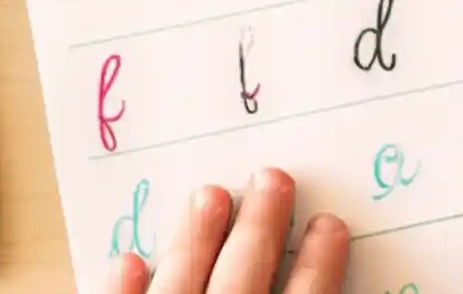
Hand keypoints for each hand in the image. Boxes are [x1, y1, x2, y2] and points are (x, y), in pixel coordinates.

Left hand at [105, 169, 349, 293]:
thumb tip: (341, 283)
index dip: (318, 264)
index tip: (329, 225)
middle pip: (243, 276)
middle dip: (258, 226)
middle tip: (273, 179)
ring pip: (180, 282)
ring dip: (195, 237)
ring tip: (208, 193)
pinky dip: (121, 289)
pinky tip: (127, 260)